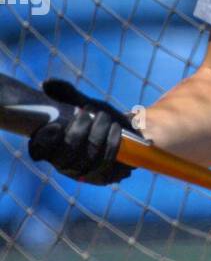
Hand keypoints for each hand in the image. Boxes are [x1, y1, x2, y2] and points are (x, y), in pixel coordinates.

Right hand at [27, 79, 143, 184]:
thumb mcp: (81, 103)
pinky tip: (115, 130)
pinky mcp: (105, 177)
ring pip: (89, 159)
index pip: (38, 151)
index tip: (56, 126)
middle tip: (88, 114)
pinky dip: (113, 145)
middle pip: (67, 156)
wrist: (122, 129)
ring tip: (106, 118)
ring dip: (99, 135)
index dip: (44, 142)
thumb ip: (66, 93)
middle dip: (80, 132)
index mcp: (51, 148)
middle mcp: (64, 164)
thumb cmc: (96, 117)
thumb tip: (47, 83)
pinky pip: (108, 166)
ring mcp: (84, 173)